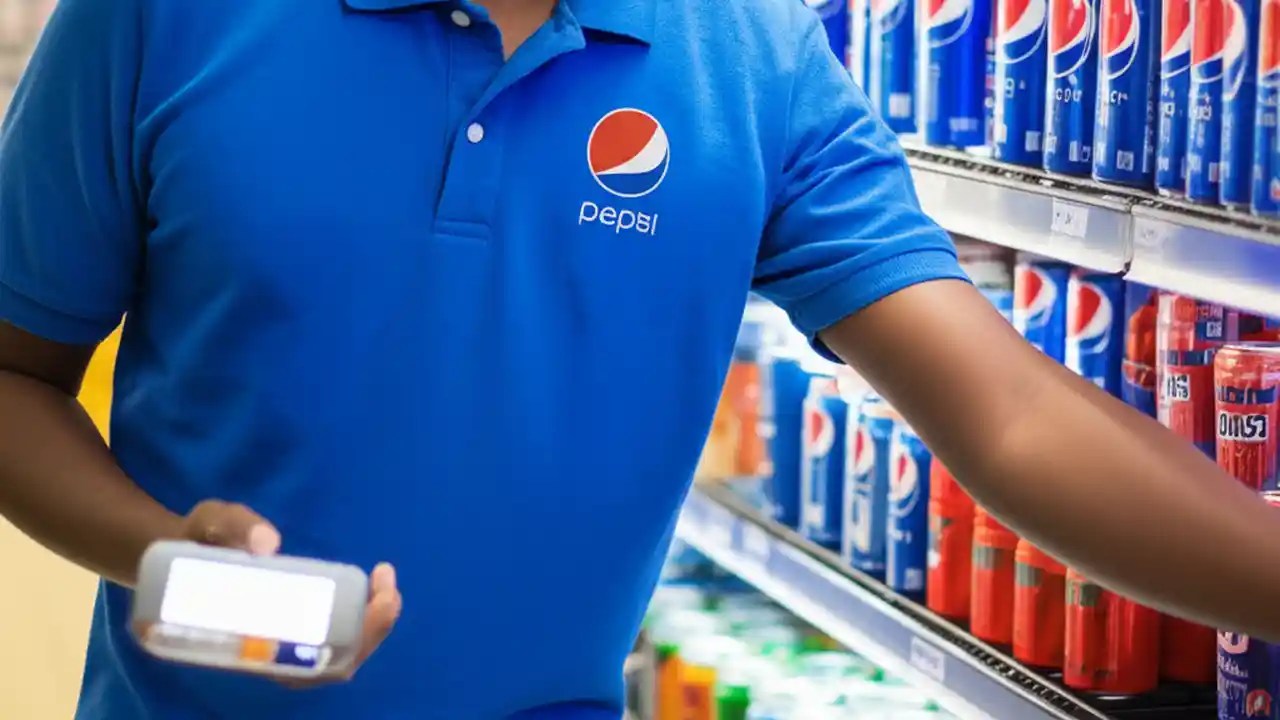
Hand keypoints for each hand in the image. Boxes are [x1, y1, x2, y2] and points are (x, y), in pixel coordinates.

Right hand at [179, 500, 402, 684]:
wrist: (178, 550)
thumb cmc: (195, 542)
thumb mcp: (208, 524)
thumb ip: (232, 528)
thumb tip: (267, 543)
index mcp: (242, 646)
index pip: (303, 671)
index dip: (342, 647)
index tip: (370, 606)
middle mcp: (267, 655)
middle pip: (332, 665)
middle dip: (370, 631)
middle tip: (388, 589)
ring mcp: (283, 645)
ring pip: (340, 655)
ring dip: (372, 626)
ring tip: (386, 584)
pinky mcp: (294, 628)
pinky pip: (336, 638)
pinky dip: (362, 618)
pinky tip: (376, 587)